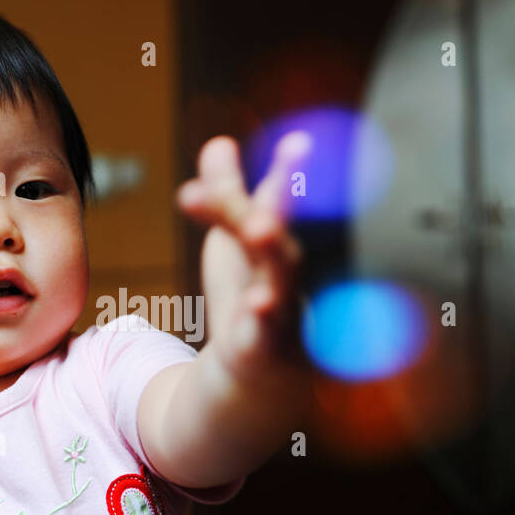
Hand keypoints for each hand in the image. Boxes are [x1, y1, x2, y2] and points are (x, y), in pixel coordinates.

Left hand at [175, 132, 309, 385]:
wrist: (259, 370)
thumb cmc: (255, 298)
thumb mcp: (234, 242)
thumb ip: (226, 196)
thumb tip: (219, 144)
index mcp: (283, 240)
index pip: (288, 201)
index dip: (292, 173)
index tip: (295, 143)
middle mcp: (291, 272)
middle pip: (282, 232)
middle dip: (282, 201)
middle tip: (283, 166)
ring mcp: (285, 311)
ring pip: (282, 278)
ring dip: (273, 250)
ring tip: (259, 226)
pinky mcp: (268, 348)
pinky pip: (269, 332)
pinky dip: (265, 318)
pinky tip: (257, 304)